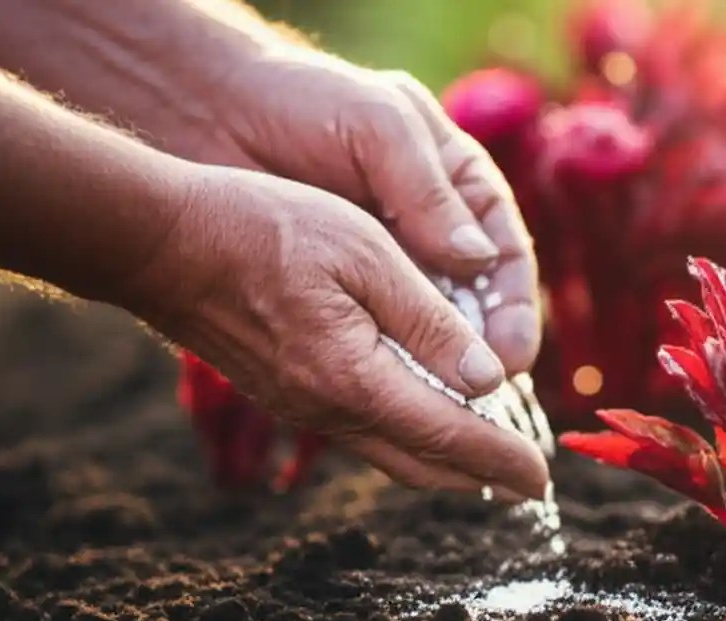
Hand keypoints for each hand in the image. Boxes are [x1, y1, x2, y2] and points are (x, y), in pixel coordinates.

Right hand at [128, 163, 548, 499]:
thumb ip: (431, 323)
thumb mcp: (367, 256)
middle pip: (423, 463)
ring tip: (487, 457)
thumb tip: (489, 379)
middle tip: (526, 482)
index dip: (501, 460)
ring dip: (445, 460)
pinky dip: (408, 437)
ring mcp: (303, 406)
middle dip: (480, 475)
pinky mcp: (287, 392)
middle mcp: (329, 408)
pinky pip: (363, 433)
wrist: (162, 242)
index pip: (449, 436)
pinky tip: (425, 418)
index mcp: (355, 378)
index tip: (541, 481)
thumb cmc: (267, 229)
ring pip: (392, 453)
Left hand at [170, 50, 541, 374]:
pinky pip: (380, 338)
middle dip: (488, 356)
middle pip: (478, 305)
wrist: (211, 109)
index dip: (514, 309)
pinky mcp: (345, 288)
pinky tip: (396, 398)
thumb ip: (427, 193)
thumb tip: (478, 260)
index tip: (514, 354)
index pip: (503, 256)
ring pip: (432, 329)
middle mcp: (432, 233)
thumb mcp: (379, 127)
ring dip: (445, 373)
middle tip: (490, 400)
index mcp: (459, 188)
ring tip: (453, 416)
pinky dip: (394, 369)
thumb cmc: (304, 100)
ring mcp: (389, 263)